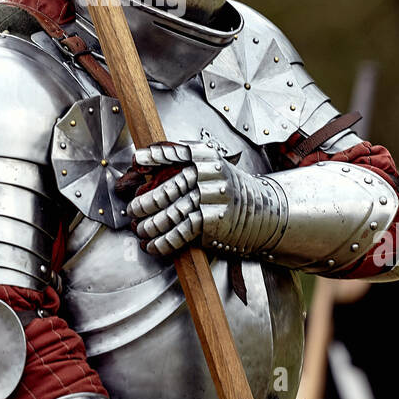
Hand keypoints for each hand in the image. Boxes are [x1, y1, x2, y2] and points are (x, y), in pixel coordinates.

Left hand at [128, 141, 259, 257]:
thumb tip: (150, 175)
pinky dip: (165, 241)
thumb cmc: (233, 191)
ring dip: (151, 225)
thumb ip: (188, 167)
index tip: (137, 160)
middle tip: (133, 209)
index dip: (154, 156)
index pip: (176, 153)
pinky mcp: (213, 220)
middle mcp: (209, 174)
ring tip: (141, 230)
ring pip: (172, 212)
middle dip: (145, 202)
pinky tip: (154, 245)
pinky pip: (182, 231)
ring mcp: (212, 197)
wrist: (265, 211)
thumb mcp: (215, 169)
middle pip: (168, 187)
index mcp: (207, 157)